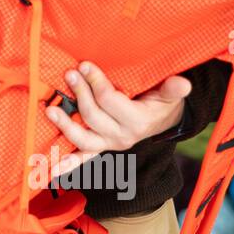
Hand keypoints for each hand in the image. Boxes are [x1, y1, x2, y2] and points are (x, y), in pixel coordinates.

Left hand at [45, 61, 190, 176]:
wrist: (161, 123)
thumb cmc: (160, 104)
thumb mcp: (169, 95)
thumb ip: (172, 90)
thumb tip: (183, 83)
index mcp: (136, 122)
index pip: (110, 101)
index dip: (96, 83)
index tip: (84, 65)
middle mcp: (121, 136)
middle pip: (93, 116)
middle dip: (80, 94)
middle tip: (70, 74)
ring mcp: (108, 144)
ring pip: (82, 137)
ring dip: (64, 124)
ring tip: (50, 109)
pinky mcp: (100, 148)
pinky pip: (83, 157)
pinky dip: (68, 162)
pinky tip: (52, 169)